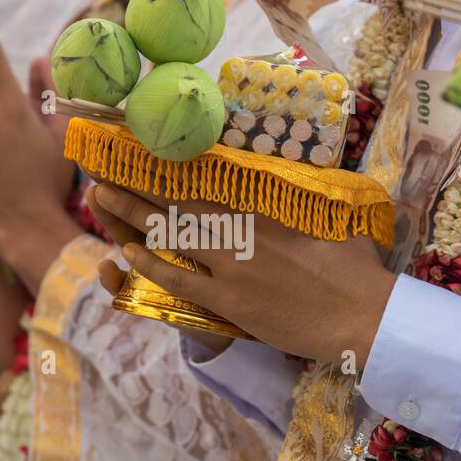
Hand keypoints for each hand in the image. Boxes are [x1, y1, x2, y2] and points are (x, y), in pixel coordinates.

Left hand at [87, 183, 397, 366]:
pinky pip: (178, 279)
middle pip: (178, 199)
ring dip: (131, 213)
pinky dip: (150, 265)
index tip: (146, 146)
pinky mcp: (229, 300)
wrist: (361, 314)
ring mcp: (232, 265)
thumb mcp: (335, 219)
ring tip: (100, 196)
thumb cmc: (355, 268)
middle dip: (138, 180)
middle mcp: (242, 230)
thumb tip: (312, 173)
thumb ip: (314, 196)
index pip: (210, 178)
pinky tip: (126, 252)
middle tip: (104, 163)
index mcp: (266, 207)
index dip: (173, 163)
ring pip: (169, 232)